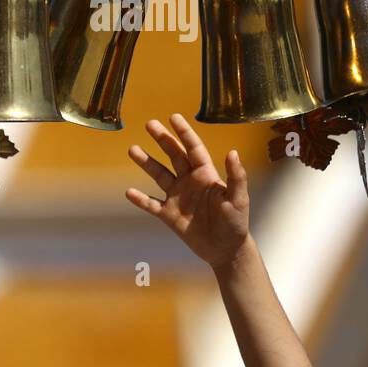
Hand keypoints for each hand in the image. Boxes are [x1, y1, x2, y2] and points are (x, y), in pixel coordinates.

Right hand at [125, 113, 250, 268]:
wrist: (226, 249)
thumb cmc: (236, 222)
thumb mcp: (238, 199)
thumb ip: (236, 177)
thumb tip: (233, 152)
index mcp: (206, 174)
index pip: (193, 148)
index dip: (184, 132)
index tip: (173, 116)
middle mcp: (190, 181)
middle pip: (173, 155)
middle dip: (162, 139)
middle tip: (149, 123)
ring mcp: (178, 197)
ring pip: (159, 175)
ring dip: (146, 163)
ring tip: (132, 149)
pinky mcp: (169, 215)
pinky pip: (151, 204)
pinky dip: (140, 199)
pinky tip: (129, 192)